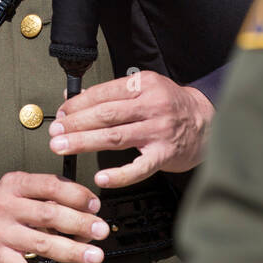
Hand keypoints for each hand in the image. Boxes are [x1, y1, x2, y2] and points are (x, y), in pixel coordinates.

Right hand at [0, 174, 108, 262]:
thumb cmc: (9, 207)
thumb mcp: (25, 190)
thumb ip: (52, 197)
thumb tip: (88, 212)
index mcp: (17, 184)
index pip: (51, 185)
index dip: (76, 195)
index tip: (94, 205)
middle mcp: (7, 206)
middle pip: (49, 214)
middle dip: (80, 223)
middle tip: (100, 230)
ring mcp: (1, 231)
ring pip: (40, 242)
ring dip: (70, 251)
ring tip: (92, 256)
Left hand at [50, 70, 213, 187]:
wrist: (207, 122)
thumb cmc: (170, 105)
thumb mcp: (145, 89)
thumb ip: (112, 94)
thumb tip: (74, 99)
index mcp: (144, 84)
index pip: (104, 93)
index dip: (79, 104)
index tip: (62, 113)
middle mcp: (151, 105)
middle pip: (106, 115)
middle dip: (76, 123)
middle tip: (55, 132)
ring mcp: (159, 131)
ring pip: (115, 137)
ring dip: (84, 143)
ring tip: (63, 147)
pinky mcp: (165, 154)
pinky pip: (139, 168)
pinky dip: (119, 174)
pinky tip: (101, 178)